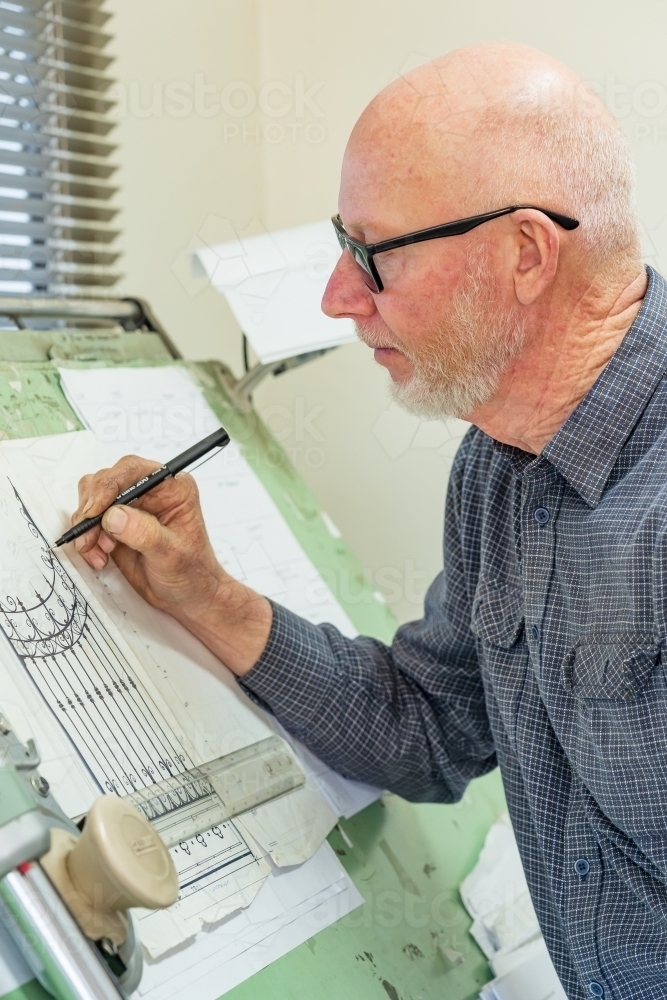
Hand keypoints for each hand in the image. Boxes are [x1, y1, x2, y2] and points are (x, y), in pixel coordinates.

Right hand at [72, 455, 271, 674]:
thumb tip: (113, 515)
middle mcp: (150, 491)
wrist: (188, 596)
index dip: (107, 488)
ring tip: (99, 552)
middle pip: (106, 481)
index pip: (132, 471)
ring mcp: (131, 506)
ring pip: (92, 498)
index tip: (93, 513)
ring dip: (87, 526)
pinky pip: (89, 521)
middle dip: (92, 510)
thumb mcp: (171, 554)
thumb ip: (143, 532)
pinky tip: (98, 557)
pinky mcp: (117, 523)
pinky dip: (86, 538)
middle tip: (91, 539)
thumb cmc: (191, 573)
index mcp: (172, 487)